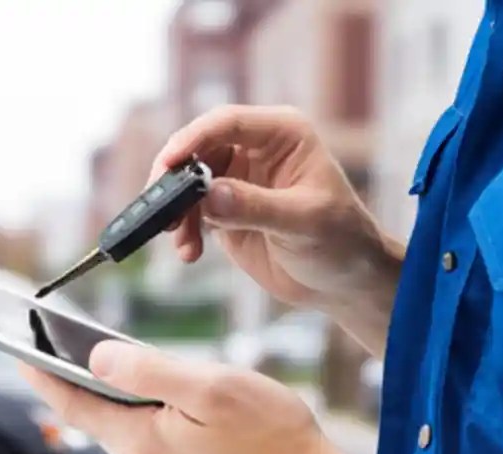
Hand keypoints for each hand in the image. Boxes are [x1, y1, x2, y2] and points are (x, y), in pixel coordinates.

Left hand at [19, 341, 342, 453]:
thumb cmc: (273, 440)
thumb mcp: (210, 388)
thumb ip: (148, 371)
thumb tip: (97, 357)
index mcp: (139, 445)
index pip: (71, 403)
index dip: (41, 372)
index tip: (15, 347)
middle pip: (96, 412)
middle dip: (87, 376)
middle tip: (72, 337)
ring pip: (126, 424)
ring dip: (130, 393)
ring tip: (146, 363)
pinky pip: (149, 437)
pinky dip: (151, 412)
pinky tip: (180, 399)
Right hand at [153, 105, 393, 308]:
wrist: (344, 281)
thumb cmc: (341, 242)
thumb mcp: (303, 223)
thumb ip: (255, 207)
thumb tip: (210, 194)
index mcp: (283, 135)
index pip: (227, 123)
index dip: (193, 139)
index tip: (169, 165)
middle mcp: (257, 149)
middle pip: (198, 148)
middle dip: (174, 177)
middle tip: (159, 205)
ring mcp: (238, 179)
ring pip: (187, 180)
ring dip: (176, 209)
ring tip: (179, 239)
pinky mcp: (225, 208)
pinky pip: (190, 210)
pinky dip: (182, 229)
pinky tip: (188, 252)